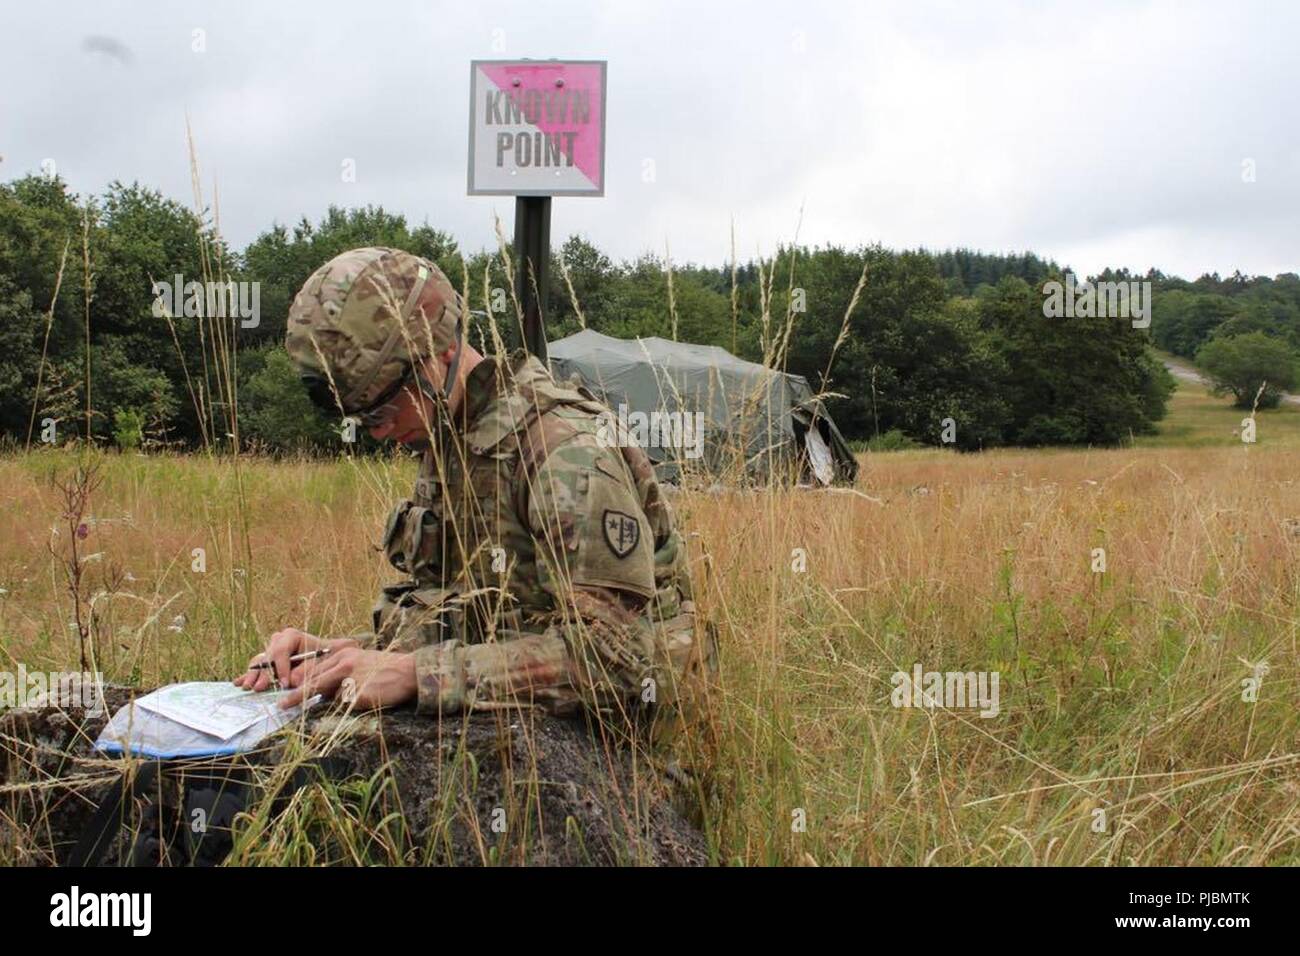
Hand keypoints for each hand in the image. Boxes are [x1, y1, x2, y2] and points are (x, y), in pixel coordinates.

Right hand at [234, 628, 358, 691]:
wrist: (328, 658)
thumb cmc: (325, 659)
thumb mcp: (319, 664)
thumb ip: (305, 671)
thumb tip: (289, 681)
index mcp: (291, 636)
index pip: (281, 651)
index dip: (281, 668)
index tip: (284, 684)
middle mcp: (277, 641)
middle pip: (267, 657)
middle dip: (264, 674)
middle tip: (260, 688)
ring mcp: (270, 651)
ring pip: (259, 663)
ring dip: (253, 676)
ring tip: (248, 687)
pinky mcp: (267, 662)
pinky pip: (256, 668)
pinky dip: (249, 676)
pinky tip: (238, 682)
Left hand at [277, 646, 417, 711]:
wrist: (409, 672)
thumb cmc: (384, 669)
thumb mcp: (360, 662)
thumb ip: (340, 673)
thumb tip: (320, 690)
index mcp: (343, 654)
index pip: (315, 669)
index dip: (299, 682)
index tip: (284, 690)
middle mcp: (344, 664)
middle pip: (313, 681)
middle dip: (295, 694)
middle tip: (280, 704)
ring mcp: (351, 679)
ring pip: (329, 694)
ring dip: (324, 699)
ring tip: (315, 700)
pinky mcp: (359, 695)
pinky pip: (347, 705)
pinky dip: (353, 705)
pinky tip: (367, 698)